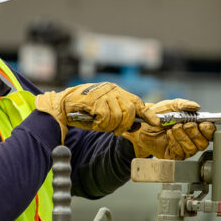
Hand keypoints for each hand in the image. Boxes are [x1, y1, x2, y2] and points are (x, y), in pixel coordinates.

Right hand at [35, 82, 157, 141]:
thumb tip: (137, 125)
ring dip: (110, 126)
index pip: (137, 101)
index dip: (148, 114)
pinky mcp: (96, 100)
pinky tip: (93, 121)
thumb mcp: (104, 110)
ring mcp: (104, 94)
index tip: (157, 123)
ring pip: (119, 116)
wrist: (63, 106)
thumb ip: (120, 114)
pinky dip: (101, 124)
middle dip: (126, 124)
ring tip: (99, 124)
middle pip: (131, 109)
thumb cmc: (84, 111)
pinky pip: (106, 118)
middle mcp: (112, 90)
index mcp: (116, 91)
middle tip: (115, 130)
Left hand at [122, 98, 215, 159]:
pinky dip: (175, 142)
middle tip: (185, 124)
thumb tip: (196, 106)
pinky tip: (169, 135)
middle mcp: (192, 139)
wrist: (143, 125)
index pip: (209, 132)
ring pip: (192, 148)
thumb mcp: (171, 106)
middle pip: (203, 143)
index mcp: (196, 126)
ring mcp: (184, 148)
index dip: (208, 129)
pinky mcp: (174, 156)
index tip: (202, 124)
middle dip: (194, 133)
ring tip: (173, 128)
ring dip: (183, 136)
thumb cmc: (159, 115)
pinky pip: (180, 153)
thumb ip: (183, 104)